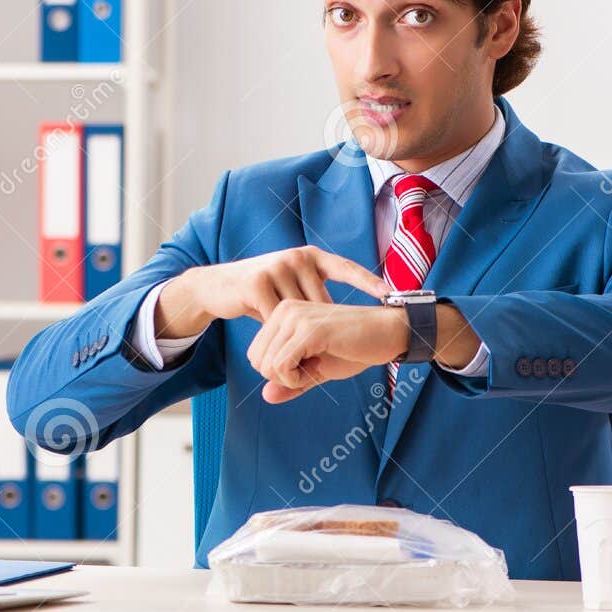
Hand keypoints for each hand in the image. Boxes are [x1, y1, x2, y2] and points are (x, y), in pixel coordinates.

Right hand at [154, 245, 389, 338]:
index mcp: (312, 257)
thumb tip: (349, 324)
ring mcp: (277, 267)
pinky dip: (277, 335)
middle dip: (319, 330)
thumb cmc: (261, 295)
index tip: (392, 295)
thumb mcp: (291, 294)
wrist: (218, 286)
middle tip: (318, 354)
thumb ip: (315, 306)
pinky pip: (277, 319)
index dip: (369, 282)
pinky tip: (272, 340)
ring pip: (299, 315)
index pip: (346, 269)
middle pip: (320, 303)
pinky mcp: (258, 283)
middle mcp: (297, 257)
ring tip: (294, 352)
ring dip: (296, 337)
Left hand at [246, 301, 406, 403]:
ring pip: (267, 365)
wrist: (388, 333)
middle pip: (257, 360)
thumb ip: (290, 382)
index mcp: (283, 313)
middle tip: (311, 368)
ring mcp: (295, 317)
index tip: (306, 365)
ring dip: (291, 378)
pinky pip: (282, 366)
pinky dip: (296, 379)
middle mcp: (284, 310)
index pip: (256, 354)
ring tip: (317, 365)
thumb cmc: (354, 349)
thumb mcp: (316, 369)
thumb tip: (265, 396)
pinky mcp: (308, 330)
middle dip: (281, 377)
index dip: (277, 372)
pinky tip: (318, 367)